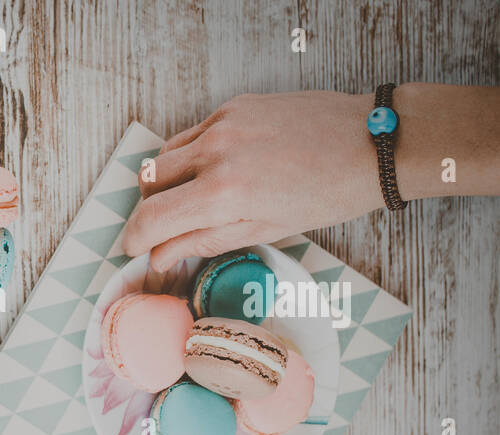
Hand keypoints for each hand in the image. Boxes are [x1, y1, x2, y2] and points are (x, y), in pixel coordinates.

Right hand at [122, 92, 383, 271]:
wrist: (370, 144)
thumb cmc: (327, 194)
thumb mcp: (263, 230)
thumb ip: (203, 241)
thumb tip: (160, 256)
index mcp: (223, 193)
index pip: (150, 219)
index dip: (134, 240)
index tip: (135, 250)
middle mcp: (215, 153)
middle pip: (148, 183)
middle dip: (149, 210)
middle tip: (166, 228)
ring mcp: (223, 123)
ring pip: (163, 156)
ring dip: (164, 182)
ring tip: (191, 199)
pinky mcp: (233, 106)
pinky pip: (190, 134)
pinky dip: (189, 156)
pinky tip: (215, 170)